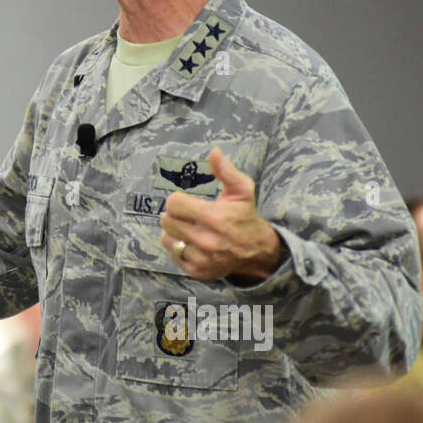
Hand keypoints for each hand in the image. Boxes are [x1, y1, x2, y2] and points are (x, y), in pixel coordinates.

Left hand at [158, 147, 282, 281]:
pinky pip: (173, 254)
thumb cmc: (245, 217)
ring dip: (174, 232)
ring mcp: (201, 259)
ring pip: (166, 238)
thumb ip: (226, 171)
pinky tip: (192, 243)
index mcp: (214, 218)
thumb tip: (214, 151)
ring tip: (190, 229)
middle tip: (189, 216)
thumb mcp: (241, 190)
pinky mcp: (196, 271)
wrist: (257, 251)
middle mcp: (206, 240)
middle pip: (166, 220)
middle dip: (176, 215)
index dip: (178, 200)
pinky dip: (178, 248)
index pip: (173, 204)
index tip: (188, 202)